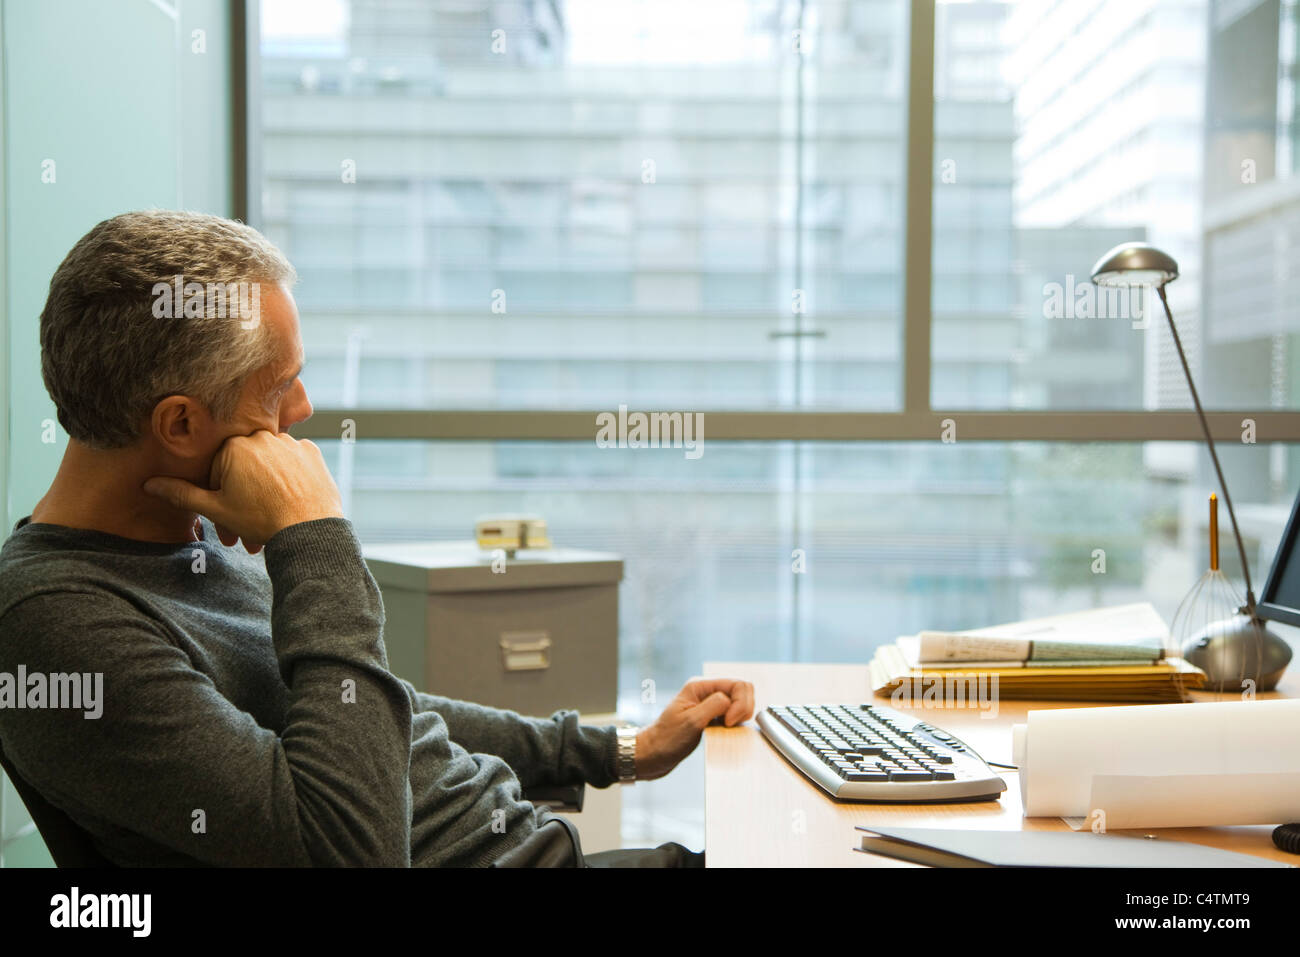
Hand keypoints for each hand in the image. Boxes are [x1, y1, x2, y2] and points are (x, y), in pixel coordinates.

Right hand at [142, 430, 343, 551]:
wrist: (309, 529)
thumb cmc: (261, 519)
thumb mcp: (216, 509)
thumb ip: (182, 494)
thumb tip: (150, 484)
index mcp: (235, 446)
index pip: (218, 470)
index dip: (219, 498)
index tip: (226, 520)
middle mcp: (263, 437)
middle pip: (245, 469)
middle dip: (242, 500)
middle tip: (247, 529)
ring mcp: (291, 443)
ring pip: (269, 467)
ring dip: (265, 490)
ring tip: (269, 520)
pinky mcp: (312, 453)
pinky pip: (293, 465)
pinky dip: (289, 482)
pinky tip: (289, 502)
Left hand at [633, 678, 755, 780]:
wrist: (652, 755)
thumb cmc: (666, 739)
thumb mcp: (692, 721)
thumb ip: (715, 705)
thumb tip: (733, 700)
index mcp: (700, 686)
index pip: (738, 684)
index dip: (740, 704)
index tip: (727, 722)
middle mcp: (706, 693)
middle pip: (742, 691)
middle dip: (743, 709)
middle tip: (729, 725)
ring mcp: (709, 705)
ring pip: (739, 704)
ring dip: (739, 718)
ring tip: (725, 730)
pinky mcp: (711, 718)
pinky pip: (733, 716)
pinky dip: (734, 725)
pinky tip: (723, 734)